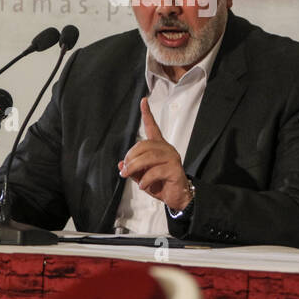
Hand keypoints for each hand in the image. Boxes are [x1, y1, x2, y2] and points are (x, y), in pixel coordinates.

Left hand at [119, 98, 191, 213]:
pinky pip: (155, 171)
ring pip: (148, 157)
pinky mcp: (175, 169)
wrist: (177, 198)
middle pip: (144, 145)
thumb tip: (121, 164)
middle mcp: (167, 149)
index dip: (147, 114)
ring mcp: (172, 158)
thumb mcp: (142, 177)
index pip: (152, 127)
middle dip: (130, 157)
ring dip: (134, 167)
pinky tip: (143, 186)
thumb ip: (132, 169)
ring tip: (127, 176)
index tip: (143, 101)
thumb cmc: (160, 184)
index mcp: (159, 147)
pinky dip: (145, 179)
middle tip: (124, 170)